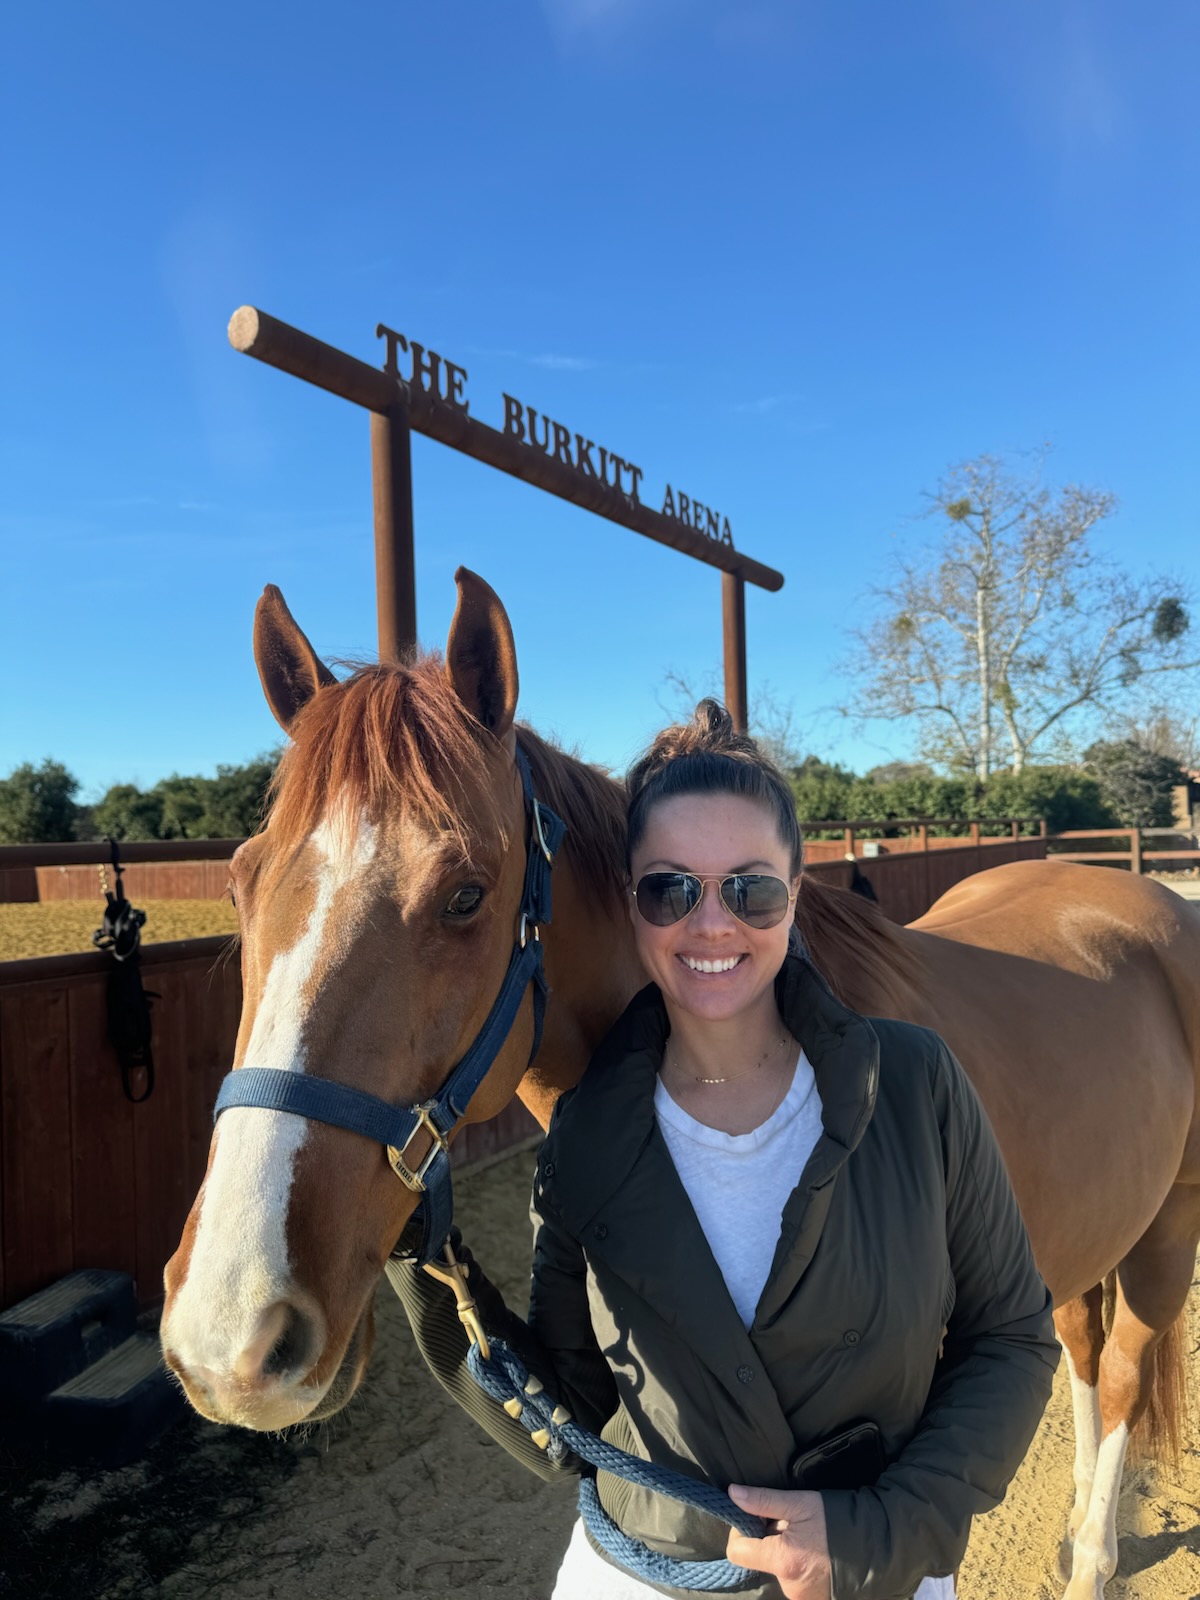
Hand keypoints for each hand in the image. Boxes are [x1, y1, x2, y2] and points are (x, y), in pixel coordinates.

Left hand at [726, 1484, 831, 1599]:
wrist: (879, 1546)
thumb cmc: (838, 1522)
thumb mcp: (800, 1504)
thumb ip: (763, 1500)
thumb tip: (732, 1494)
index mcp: (782, 1561)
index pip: (737, 1551)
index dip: (739, 1531)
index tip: (756, 1517)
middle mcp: (788, 1586)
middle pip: (760, 1558)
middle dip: (768, 1538)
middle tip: (791, 1522)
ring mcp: (802, 1597)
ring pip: (778, 1568)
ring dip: (785, 1551)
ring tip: (808, 1536)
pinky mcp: (813, 1599)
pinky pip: (794, 1579)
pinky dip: (798, 1564)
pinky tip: (815, 1551)